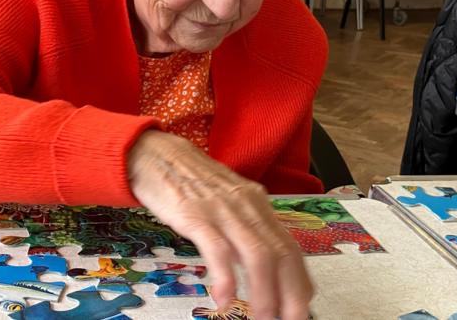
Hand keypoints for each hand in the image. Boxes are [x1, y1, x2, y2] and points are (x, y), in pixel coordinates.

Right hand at [127, 130, 312, 319]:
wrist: (153, 153)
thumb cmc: (187, 179)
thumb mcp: (225, 200)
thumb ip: (242, 228)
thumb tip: (258, 265)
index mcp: (256, 203)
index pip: (289, 246)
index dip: (300, 280)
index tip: (303, 306)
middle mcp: (246, 206)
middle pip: (281, 253)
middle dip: (291, 293)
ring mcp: (221, 210)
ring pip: (257, 255)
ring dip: (264, 293)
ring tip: (262, 318)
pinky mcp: (194, 215)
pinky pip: (217, 250)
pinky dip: (225, 278)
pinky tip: (224, 299)